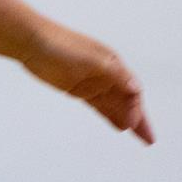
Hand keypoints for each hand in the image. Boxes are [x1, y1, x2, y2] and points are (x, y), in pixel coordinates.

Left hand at [22, 19, 154, 144]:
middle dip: (139, 119)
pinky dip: (111, 116)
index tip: (131, 124)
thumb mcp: (90, 59)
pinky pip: (100, 106)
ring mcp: (93, 82)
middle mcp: (107, 73)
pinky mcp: (79, 89)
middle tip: (150, 140)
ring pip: (116, 105)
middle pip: (128, 101)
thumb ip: (114, 73)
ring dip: (128, 120)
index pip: (131, 90)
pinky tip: (119, 126)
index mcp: (113, 63)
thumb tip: (136, 87)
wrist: (31, 41)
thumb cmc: (61, 45)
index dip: (135, 109)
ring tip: (141, 138)